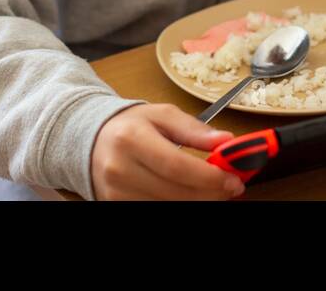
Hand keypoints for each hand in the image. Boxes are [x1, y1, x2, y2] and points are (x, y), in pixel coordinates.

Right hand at [91, 103, 246, 199]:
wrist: (93, 140)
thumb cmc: (131, 126)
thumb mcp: (162, 115)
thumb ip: (194, 129)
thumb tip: (225, 141)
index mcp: (131, 138)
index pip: (176, 166)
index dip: (209, 177)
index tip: (232, 179)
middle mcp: (120, 168)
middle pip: (175, 192)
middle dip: (210, 193)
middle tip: (230, 187)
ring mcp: (116, 192)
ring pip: (168, 207)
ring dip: (198, 201)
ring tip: (211, 190)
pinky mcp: (117, 206)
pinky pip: (156, 211)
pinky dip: (179, 204)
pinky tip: (191, 195)